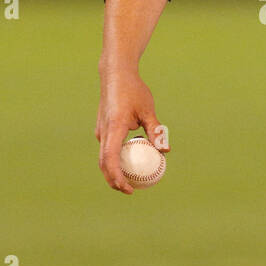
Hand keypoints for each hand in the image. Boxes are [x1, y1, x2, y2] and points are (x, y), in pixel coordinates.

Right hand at [95, 66, 166, 192]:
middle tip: (130, 191)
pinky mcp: (102, 129)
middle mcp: (103, 131)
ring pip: (104, 157)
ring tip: (129, 182)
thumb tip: (165, 151)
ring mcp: (101, 130)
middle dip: (114, 181)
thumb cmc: (134, 90)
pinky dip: (115, 160)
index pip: (110, 159)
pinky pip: (107, 149)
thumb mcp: (148, 110)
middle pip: (103, 163)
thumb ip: (155, 131)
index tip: (128, 188)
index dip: (117, 177)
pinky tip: (129, 163)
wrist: (115, 74)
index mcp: (114, 127)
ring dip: (114, 172)